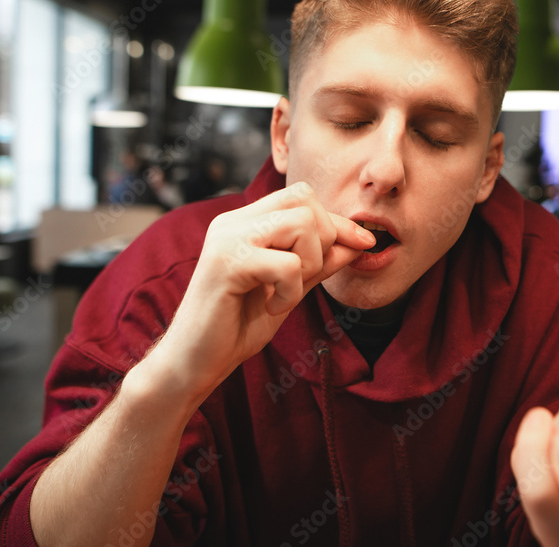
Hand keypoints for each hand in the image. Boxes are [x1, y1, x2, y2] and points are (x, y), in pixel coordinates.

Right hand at [145, 181, 374, 401]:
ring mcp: (227, 238)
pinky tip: (271, 307)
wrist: (196, 363)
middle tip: (304, 278)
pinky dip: (291, 292)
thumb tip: (359, 240)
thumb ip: (321, 262)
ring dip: (309, 264)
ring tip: (286, 293)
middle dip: (323, 240)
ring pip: (300, 224)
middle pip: (303, 200)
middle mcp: (233, 221)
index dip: (337, 221)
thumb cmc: (238, 326)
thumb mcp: (292, 289)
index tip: (363, 244)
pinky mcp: (227, 263)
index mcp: (245, 222)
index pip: (302, 197)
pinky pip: (288, 264)